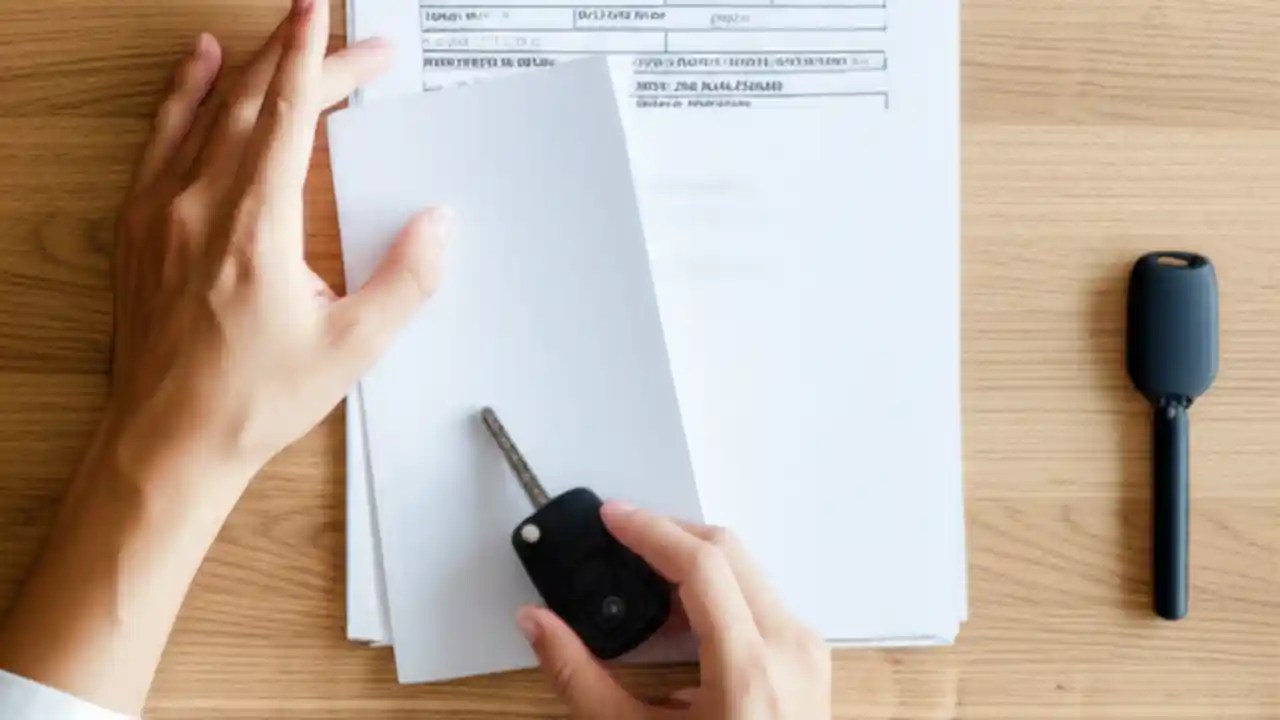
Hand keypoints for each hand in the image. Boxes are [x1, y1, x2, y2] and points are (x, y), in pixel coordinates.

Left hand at [110, 0, 449, 489]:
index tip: (327, 17)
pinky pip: (160, 138)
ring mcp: (163, 211)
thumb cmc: (250, 399)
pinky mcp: (141, 227)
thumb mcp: (352, 348)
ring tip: (278, 32)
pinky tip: (196, 69)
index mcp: (257, 227)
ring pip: (205, 109)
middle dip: (299, 56)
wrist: (167, 441)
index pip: (288, 114)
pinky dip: (181, 94)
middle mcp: (202, 205)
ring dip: (246, 64)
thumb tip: (437, 225)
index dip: (316, 59)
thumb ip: (404, 281)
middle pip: (251, 99)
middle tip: (339, 36)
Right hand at [517, 504, 831, 719]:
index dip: (650, 530)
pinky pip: (760, 597)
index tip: (611, 516)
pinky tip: (679, 612)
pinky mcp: (808, 658)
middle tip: (619, 535)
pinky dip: (717, 590)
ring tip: (642, 575)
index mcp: (751, 669)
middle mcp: (790, 648)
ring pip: (747, 569)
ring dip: (693, 561)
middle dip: (669, 534)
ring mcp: (806, 651)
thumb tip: (538, 625)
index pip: (702, 564)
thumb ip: (580, 679)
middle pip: (728, 552)